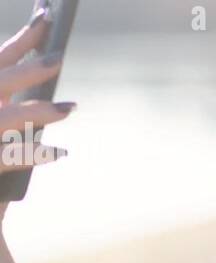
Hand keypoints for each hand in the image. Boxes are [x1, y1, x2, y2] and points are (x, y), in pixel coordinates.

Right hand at [0, 7, 74, 223]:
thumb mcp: (5, 124)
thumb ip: (15, 100)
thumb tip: (47, 77)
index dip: (24, 36)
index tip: (48, 14)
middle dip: (28, 68)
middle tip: (60, 56)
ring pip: (3, 118)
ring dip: (36, 110)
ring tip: (70, 108)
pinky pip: (7, 157)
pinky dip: (34, 154)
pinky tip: (60, 152)